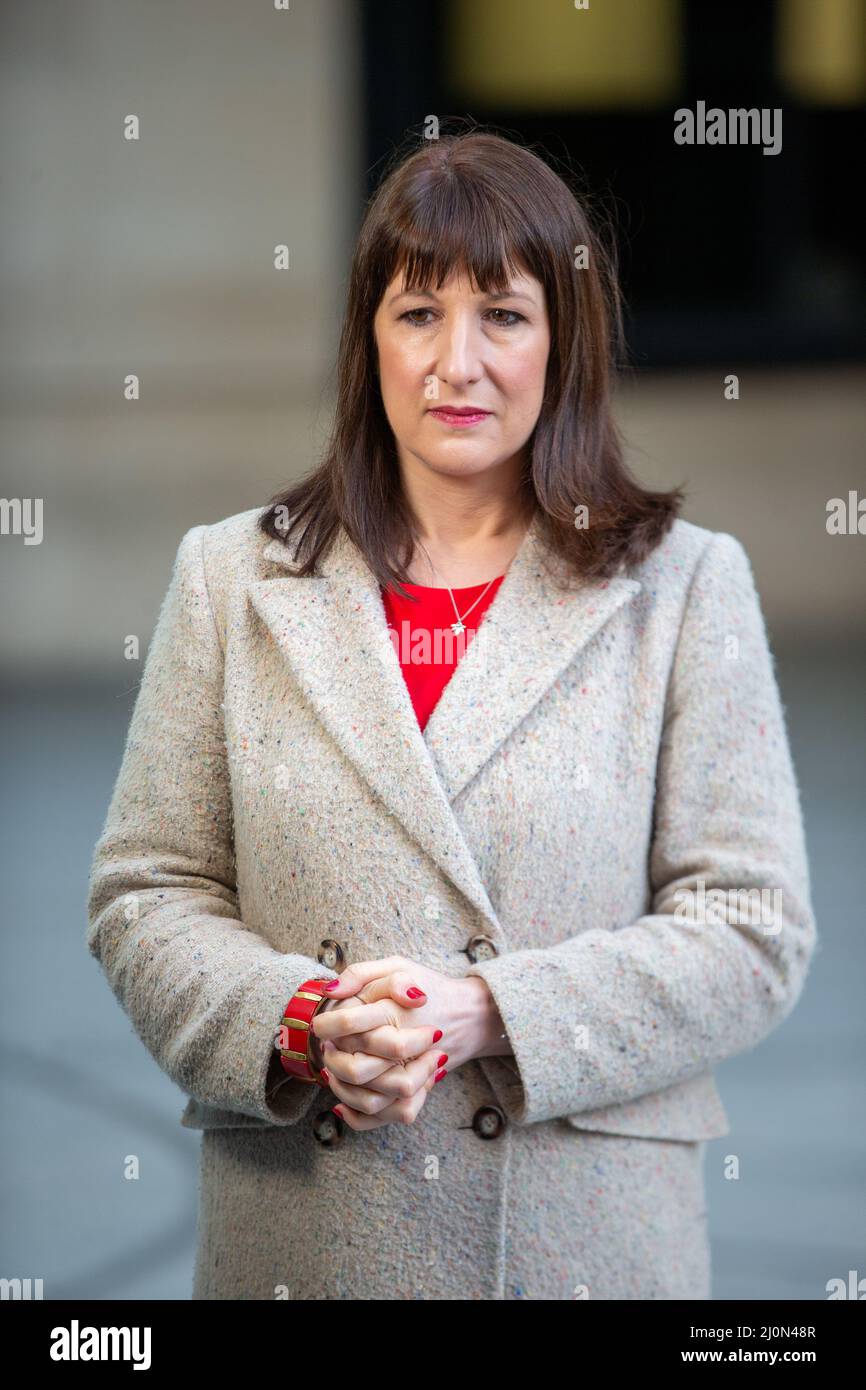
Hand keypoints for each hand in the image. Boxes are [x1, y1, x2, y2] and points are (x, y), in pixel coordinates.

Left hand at [310, 956, 505, 1129]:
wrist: (471, 1014)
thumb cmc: (430, 987)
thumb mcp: (398, 965)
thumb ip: (361, 973)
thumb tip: (330, 990)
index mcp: (393, 1013)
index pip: (346, 1023)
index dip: (325, 1026)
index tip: (321, 1025)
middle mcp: (404, 1048)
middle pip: (356, 1069)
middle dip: (333, 1062)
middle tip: (328, 1049)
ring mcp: (414, 1075)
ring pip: (371, 1099)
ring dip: (343, 1090)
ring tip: (333, 1072)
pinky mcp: (419, 1093)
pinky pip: (389, 1116)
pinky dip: (360, 1117)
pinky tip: (341, 1104)